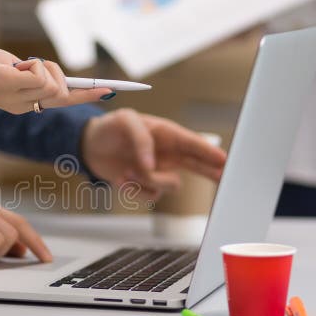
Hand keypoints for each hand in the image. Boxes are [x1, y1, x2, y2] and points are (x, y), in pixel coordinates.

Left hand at [0, 45, 111, 113]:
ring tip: (15, 66)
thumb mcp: (11, 69)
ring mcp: (20, 100)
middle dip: (56, 74)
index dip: (89, 95)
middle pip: (64, 92)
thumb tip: (56, 78)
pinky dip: (30, 65)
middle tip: (28, 66)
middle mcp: (24, 106)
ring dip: (40, 67)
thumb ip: (32, 74)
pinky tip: (10, 67)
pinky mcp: (13, 87)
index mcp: (24, 103)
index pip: (64, 101)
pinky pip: (40, 74)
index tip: (112, 90)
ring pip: (54, 84)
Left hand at [80, 109, 226, 199]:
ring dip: (147, 181)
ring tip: (127, 171)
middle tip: (226, 178)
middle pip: (199, 165)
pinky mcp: (146, 185)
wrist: (89, 147)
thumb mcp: (124, 120)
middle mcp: (168, 153)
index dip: (209, 153)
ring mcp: (159, 170)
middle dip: (212, 171)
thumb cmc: (109, 127)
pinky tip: (122, 178)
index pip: (193, 144)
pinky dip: (134, 190)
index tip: (223, 161)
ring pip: (171, 185)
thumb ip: (141, 138)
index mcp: (167, 134)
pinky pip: (151, 195)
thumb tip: (151, 164)